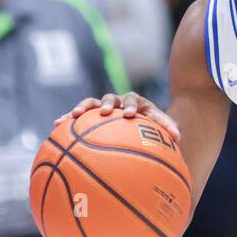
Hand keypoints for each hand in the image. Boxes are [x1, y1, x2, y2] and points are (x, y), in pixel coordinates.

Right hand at [61, 92, 179, 141]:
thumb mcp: (162, 127)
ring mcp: (104, 106)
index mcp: (137, 104)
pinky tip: (57, 124)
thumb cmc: (153, 125)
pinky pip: (79, 114)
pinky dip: (69, 117)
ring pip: (92, 103)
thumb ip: (169, 129)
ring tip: (75, 115)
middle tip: (105, 112)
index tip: (129, 115)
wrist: (142, 118)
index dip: (131, 107)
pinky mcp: (92, 113)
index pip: (135, 102)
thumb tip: (180, 138)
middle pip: (112, 98)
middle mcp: (120, 102)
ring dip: (84, 107)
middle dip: (108, 104)